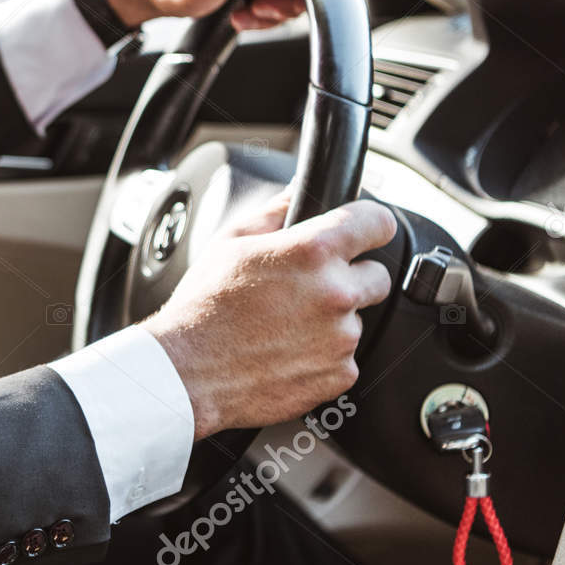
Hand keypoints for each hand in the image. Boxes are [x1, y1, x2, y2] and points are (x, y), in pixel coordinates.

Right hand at [143, 189, 395, 439]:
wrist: (187, 374)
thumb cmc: (202, 308)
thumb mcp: (229, 243)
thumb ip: (275, 211)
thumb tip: (298, 191)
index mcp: (313, 252)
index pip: (377, 223)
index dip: (369, 226)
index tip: (363, 234)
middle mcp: (335, 293)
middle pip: (377, 276)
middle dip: (349, 278)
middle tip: (304, 291)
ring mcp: (341, 338)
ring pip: (355, 320)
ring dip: (331, 321)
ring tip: (282, 327)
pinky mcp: (339, 374)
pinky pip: (345, 358)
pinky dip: (322, 357)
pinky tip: (285, 353)